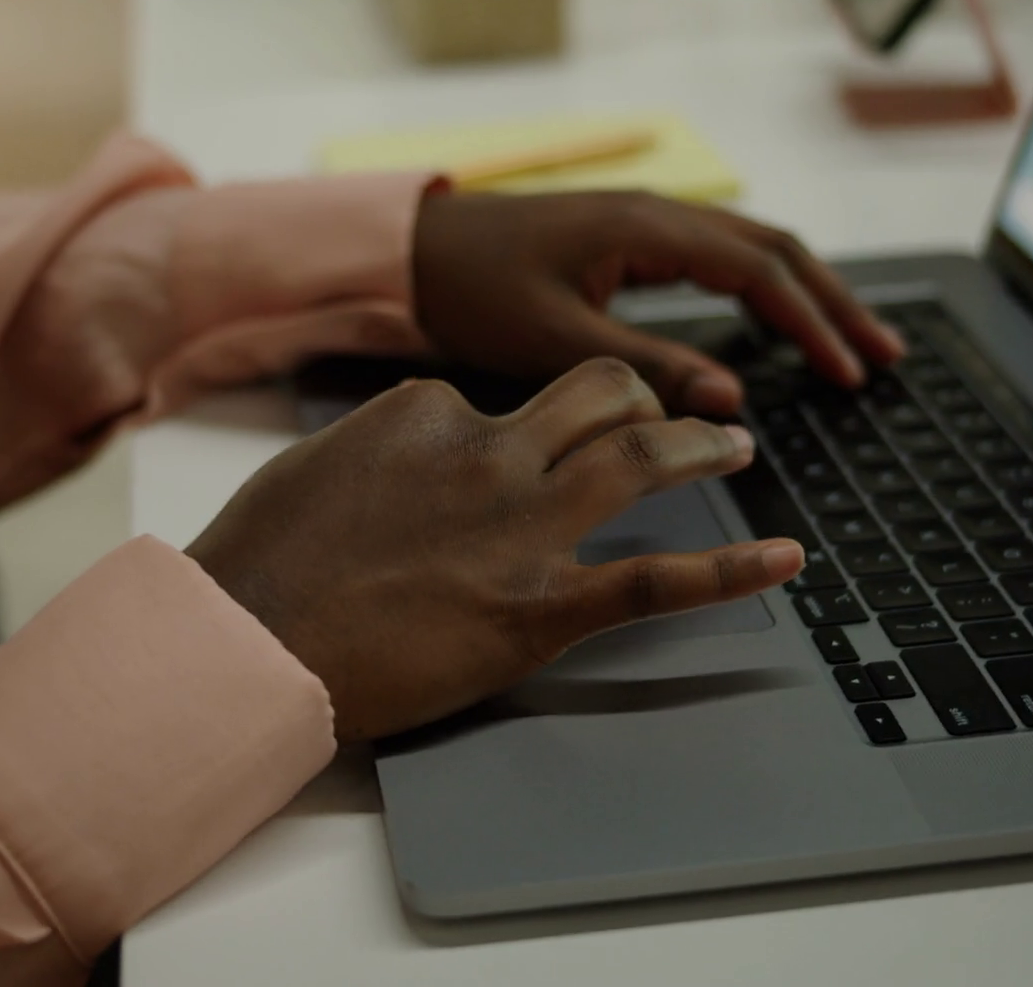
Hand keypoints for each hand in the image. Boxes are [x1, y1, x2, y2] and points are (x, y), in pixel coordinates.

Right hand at [186, 359, 804, 740]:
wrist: (249, 639)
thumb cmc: (262, 562)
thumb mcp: (317, 465)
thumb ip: (384, 445)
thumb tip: (415, 447)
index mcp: (427, 411)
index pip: (499, 399)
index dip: (511, 429)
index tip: (506, 461)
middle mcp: (487, 451)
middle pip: (597, 393)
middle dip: (642, 396)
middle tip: (677, 412)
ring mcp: (521, 526)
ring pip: (640, 455)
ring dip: (701, 444)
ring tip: (737, 444)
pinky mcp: (540, 607)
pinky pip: (656, 579)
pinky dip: (731, 569)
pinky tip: (784, 560)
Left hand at [411, 191, 906, 415]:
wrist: (409, 249)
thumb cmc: (469, 289)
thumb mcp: (554, 339)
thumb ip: (643, 368)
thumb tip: (731, 398)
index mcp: (647, 229)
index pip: (761, 272)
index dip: (813, 325)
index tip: (850, 375)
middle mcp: (658, 216)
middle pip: (775, 250)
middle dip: (835, 303)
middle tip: (885, 357)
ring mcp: (646, 223)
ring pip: (753, 249)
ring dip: (807, 293)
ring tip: (853, 341)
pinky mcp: (630, 240)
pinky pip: (719, 257)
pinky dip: (765, 287)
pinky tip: (778, 321)